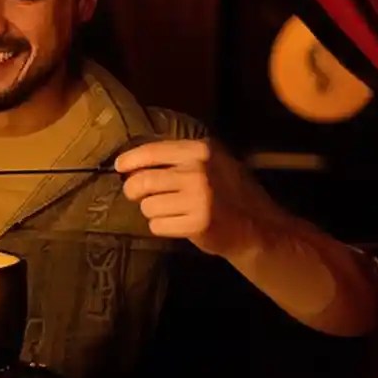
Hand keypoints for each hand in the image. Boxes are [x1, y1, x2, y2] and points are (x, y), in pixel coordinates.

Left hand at [114, 139, 258, 257]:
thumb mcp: (212, 163)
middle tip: (135, 195)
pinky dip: (162, 227)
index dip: (130, 160)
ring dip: (152, 211)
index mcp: (201, 150)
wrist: (258, 227)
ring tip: (170, 211)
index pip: (152, 151)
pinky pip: (157, 225)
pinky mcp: (197, 223)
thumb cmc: (230, 193)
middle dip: (133, 191)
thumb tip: (134, 164)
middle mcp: (198, 171)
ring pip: (147, 206)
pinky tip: (178, 224)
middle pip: (142, 181)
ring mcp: (198, 198)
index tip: (119, 167)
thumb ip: (179, 160)